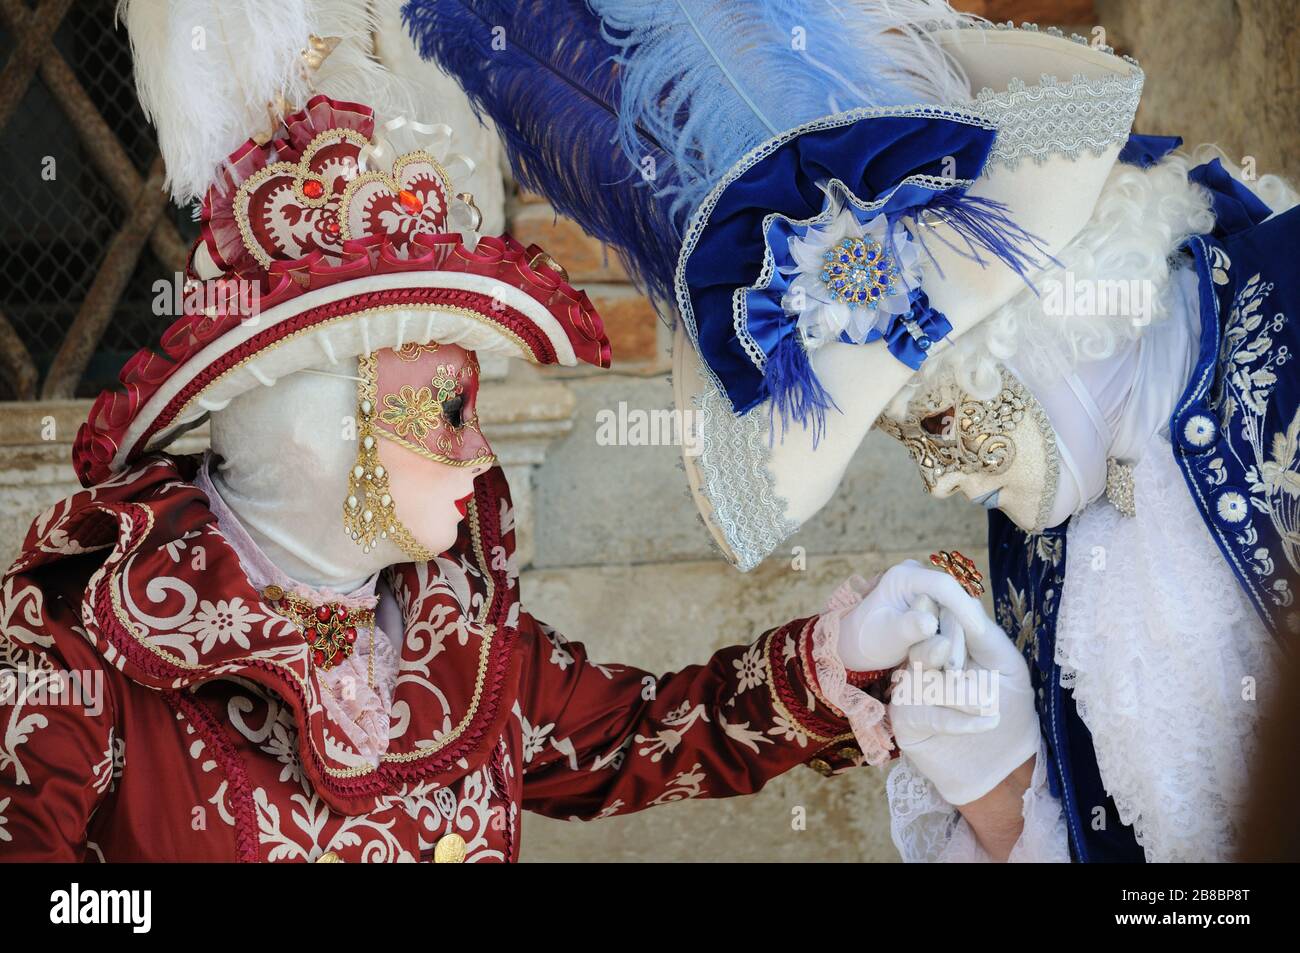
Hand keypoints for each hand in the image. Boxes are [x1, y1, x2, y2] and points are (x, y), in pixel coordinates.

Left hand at [836, 560, 987, 671]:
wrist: (859, 644)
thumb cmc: (868, 640)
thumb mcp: (886, 636)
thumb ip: (909, 628)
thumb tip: (930, 624)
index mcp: (903, 576)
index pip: (943, 585)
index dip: (963, 607)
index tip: (979, 631)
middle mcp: (919, 576)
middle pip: (953, 600)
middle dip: (960, 631)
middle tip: (961, 664)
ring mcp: (928, 589)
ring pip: (956, 612)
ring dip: (958, 639)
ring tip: (952, 670)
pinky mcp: (935, 603)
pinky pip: (953, 619)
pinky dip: (954, 639)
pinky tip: (953, 662)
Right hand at [888, 606, 1038, 805]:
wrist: (1003, 763)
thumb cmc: (1009, 708)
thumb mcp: (1007, 664)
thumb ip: (986, 634)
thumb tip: (965, 604)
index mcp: (944, 640)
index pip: (938, 617)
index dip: (945, 610)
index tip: (948, 600)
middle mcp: (923, 660)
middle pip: (922, 642)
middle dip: (941, 644)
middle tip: (947, 648)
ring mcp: (912, 689)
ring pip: (924, 676)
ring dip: (956, 689)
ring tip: (986, 702)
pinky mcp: (907, 720)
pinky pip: (930, 714)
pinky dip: (960, 720)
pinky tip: (988, 723)